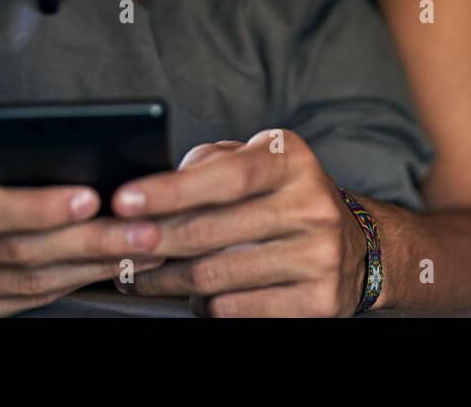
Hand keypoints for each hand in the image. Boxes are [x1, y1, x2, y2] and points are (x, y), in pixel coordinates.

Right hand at [0, 143, 164, 316]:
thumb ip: (8, 163)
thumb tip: (89, 163)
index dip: (38, 207)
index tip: (92, 197)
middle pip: (17, 253)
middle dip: (92, 241)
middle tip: (148, 228)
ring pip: (25, 285)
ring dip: (93, 267)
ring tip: (145, 247)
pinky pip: (20, 305)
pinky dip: (69, 285)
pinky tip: (107, 268)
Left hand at [109, 130, 367, 316]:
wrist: (355, 247)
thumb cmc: (283, 197)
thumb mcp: (256, 161)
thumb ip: (209, 163)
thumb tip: (156, 188)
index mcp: (292, 160)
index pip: (226, 175)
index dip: (170, 190)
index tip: (123, 201)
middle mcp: (312, 204)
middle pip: (211, 231)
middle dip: (152, 242)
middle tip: (116, 247)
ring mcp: (319, 257)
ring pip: (215, 277)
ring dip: (166, 280)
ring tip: (141, 275)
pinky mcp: (318, 302)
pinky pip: (234, 310)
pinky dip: (203, 305)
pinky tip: (195, 295)